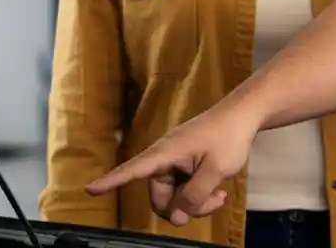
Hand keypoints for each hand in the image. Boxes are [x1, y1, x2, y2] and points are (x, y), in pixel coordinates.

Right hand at [85, 103, 260, 225]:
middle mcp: (166, 157)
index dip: (111, 180)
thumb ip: (194, 196)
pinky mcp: (186, 164)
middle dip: (183, 206)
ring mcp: (176, 161)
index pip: (133, 169)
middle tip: (212, 201)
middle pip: (160, 196)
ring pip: (174, 195)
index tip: (90, 188)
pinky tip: (218, 191)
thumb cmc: (229, 136)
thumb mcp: (216, 171)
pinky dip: (199, 193)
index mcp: (166, 152)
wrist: (244, 116)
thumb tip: (175, 218)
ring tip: (218, 194)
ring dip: (194, 201)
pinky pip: (184, 188)